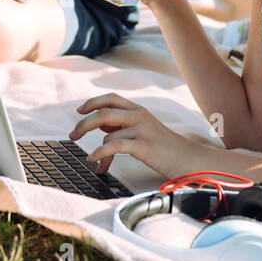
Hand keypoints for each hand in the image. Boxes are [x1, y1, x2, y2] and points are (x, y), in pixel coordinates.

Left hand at [70, 93, 196, 177]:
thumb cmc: (165, 147)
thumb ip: (122, 123)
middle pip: (104, 112)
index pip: (111, 98)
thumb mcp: (144, 129)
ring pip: (108, 133)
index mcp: (139, 110)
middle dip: (84, 123)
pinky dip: (100, 153)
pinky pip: (114, 146)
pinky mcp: (144, 146)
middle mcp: (140, 116)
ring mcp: (142, 130)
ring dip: (97, 150)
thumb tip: (98, 122)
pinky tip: (94, 160)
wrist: (188, 159)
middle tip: (73, 135)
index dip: (93, 102)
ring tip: (96, 162)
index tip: (79, 111)